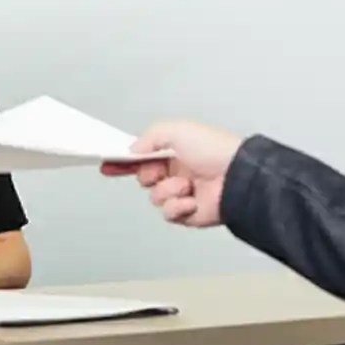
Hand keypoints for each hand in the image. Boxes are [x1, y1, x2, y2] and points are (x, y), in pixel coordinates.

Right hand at [101, 121, 241, 227]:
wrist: (237, 177)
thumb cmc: (214, 150)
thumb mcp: (177, 131)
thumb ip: (149, 137)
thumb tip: (132, 150)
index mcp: (174, 152)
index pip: (142, 157)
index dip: (124, 161)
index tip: (107, 164)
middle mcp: (177, 172)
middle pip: (144, 179)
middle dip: (149, 176)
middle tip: (160, 171)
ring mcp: (183, 194)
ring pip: (155, 198)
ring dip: (168, 191)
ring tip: (187, 186)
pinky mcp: (189, 213)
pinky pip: (169, 214)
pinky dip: (178, 207)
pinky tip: (192, 200)